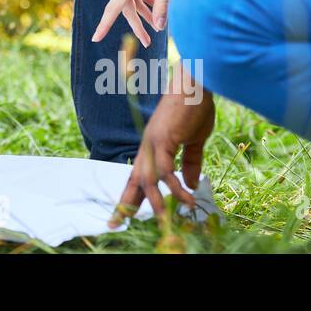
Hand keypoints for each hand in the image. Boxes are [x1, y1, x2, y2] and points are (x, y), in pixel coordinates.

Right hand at [92, 0, 177, 46]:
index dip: (105, 25)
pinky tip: (153, 2)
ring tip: (157, 22)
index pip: (114, 9)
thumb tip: (160, 28)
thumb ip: (162, 5)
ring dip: (143, 10)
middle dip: (138, 24)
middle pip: (126, 7)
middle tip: (148, 42)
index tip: (95, 38)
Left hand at [111, 83, 214, 225]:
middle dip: (125, 205)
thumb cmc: (195, 108)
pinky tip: (187, 198)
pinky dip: (175, 187)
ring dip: (156, 203)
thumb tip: (189, 184)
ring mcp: (152, 143)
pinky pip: (165, 171)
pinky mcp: (163, 140)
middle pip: (133, 181)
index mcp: (152, 148)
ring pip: (147, 180)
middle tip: (115, 225)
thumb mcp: (195, 141)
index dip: (131, 196)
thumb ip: (190, 162)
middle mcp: (147, 147)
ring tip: (166, 222)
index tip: (122, 215)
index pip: (138, 176)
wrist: (195, 85)